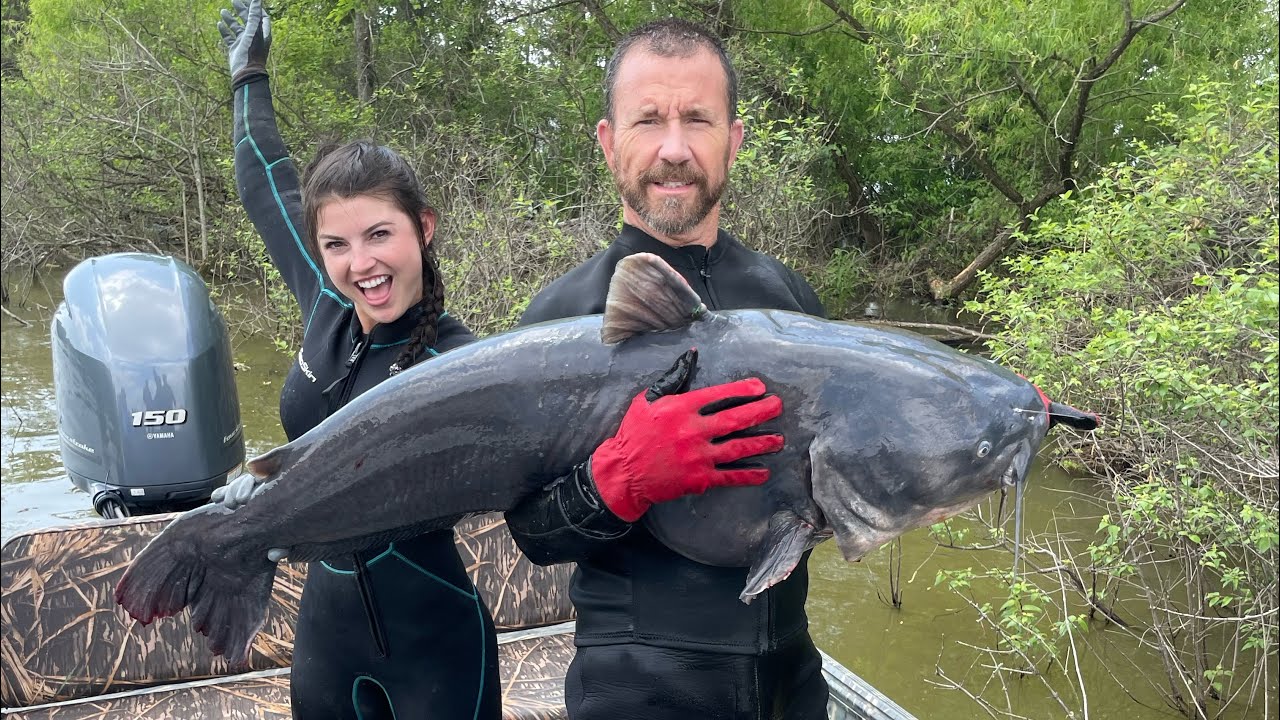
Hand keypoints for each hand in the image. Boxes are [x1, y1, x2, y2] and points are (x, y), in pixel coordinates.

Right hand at [217, 0, 270, 81]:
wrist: (245, 73)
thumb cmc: (252, 52)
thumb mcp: (254, 31)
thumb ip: (254, 15)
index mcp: (262, 33)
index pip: (261, 16)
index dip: (255, 8)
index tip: (247, 0)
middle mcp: (254, 37)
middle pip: (248, 20)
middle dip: (241, 10)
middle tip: (233, 0)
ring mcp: (244, 43)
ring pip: (237, 28)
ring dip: (230, 19)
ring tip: (222, 11)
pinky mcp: (236, 49)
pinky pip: (229, 38)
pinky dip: (224, 31)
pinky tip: (219, 24)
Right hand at [590, 350, 783, 521]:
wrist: (624, 471)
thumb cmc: (634, 433)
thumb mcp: (648, 399)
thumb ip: (673, 378)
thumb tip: (691, 356)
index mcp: (681, 408)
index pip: (718, 395)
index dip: (742, 389)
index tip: (759, 387)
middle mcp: (693, 431)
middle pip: (735, 419)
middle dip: (761, 411)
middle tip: (778, 406)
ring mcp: (698, 456)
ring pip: (738, 448)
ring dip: (761, 443)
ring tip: (778, 439)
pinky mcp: (699, 479)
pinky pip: (730, 476)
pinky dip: (749, 475)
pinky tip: (764, 471)